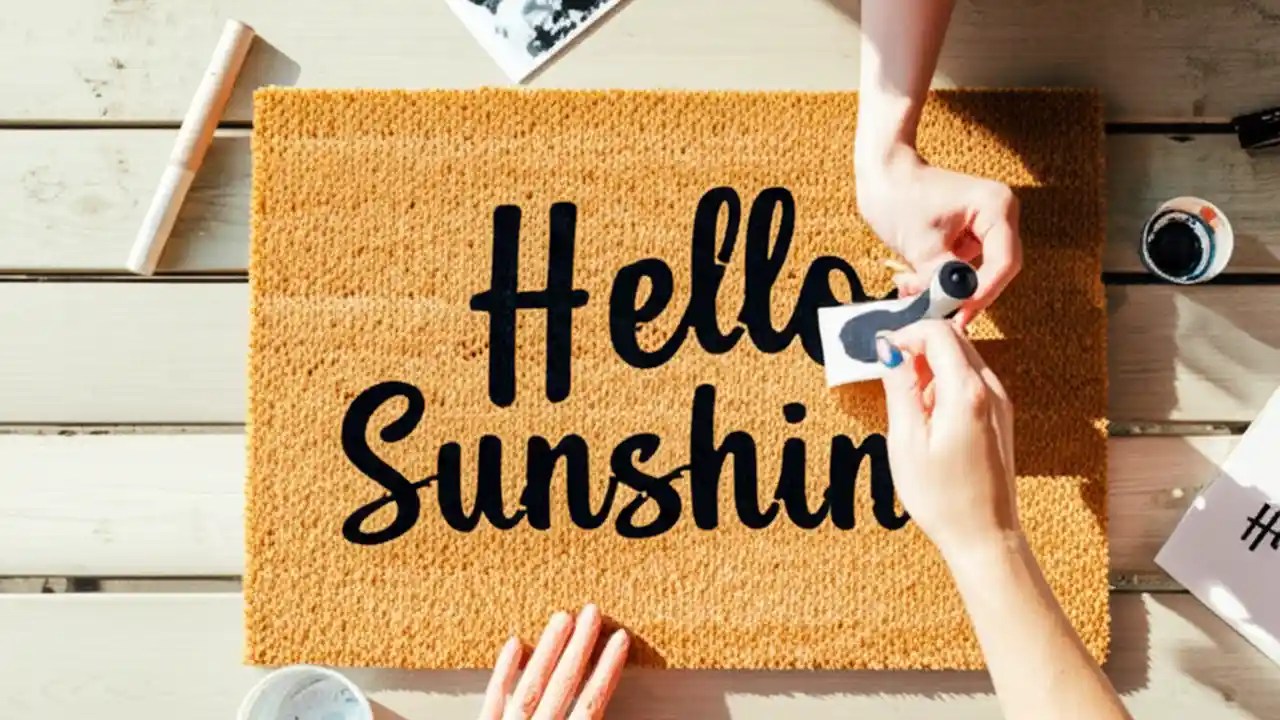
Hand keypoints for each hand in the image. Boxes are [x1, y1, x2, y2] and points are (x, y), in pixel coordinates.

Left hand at [479, 604, 629, 719]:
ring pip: (532, 685)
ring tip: (563, 616)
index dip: (608, 670)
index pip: (591, 703)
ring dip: (549, 649)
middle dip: (580, 646)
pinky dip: (505, 671)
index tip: (621, 640)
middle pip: (563, 684)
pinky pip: (494, 698)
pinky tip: (515, 643)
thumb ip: (588, 718)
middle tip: (592, 612)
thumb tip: (588, 688)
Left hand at [855, 144, 1021, 326]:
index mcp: (996, 206)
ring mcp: (984, 229)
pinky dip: (941, 282)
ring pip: (978, 275)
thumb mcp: (919, 245)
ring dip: (948, 291)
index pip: (1004, 262)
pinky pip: (963, 270)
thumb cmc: (898, 196)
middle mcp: (999, 216)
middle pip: (996, 272)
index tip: (959, 315)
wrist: (882, 176)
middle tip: (935, 312)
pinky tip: (914, 283)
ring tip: (912, 290)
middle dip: (964, 295)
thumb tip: (954, 307)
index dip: (983, 293)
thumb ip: (941, 279)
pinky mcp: (968, 238)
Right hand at [876, 320, 1018, 557]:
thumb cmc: (942, 497)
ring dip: (931, 367)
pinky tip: (931, 420)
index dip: (906, 334)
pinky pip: (970, 381)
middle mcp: (990, 390)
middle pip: (954, 339)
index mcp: (965, 392)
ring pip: (962, 358)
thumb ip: (899, 387)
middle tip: (893, 380)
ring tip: (912, 409)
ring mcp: (999, 402)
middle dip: (918, 347)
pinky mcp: (999, 416)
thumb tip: (889, 349)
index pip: (938, 332)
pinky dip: (945, 384)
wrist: (984, 536)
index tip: (883, 353)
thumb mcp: (906, 440)